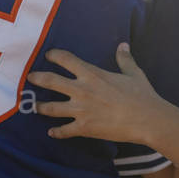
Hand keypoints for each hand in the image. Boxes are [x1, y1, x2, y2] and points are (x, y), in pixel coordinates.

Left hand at [27, 44, 164, 142]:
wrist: (148, 119)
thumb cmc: (142, 95)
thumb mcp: (134, 73)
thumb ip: (124, 59)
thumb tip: (123, 45)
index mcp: (92, 74)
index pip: (65, 59)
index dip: (54, 55)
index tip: (48, 55)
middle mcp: (82, 90)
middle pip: (50, 81)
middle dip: (36, 78)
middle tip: (30, 78)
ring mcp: (81, 110)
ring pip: (50, 108)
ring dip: (40, 107)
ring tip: (35, 107)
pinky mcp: (84, 128)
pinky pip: (63, 131)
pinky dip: (56, 132)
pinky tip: (52, 132)